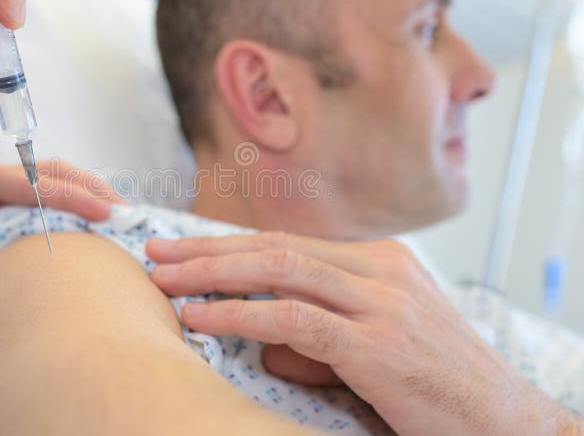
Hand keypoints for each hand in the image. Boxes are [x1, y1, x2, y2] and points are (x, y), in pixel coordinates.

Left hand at [0, 153, 120, 349]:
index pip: (28, 182)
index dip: (68, 196)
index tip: (103, 213)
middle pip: (52, 172)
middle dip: (91, 190)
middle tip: (127, 213)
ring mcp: (0, 185)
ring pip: (56, 179)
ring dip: (90, 193)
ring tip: (124, 215)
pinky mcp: (5, 200)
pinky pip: (48, 196)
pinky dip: (76, 205)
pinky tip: (98, 225)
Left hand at [148, 233, 581, 435]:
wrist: (507, 425)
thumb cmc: (436, 388)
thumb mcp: (373, 351)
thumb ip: (318, 338)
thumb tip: (261, 342)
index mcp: (379, 262)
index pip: (287, 244)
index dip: (228, 246)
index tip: (182, 249)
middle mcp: (380, 269)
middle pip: (274, 247)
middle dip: (206, 250)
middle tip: (154, 252)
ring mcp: (382, 301)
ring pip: (278, 270)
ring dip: (211, 273)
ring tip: (162, 278)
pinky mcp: (378, 343)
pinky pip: (293, 317)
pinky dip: (240, 313)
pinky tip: (200, 315)